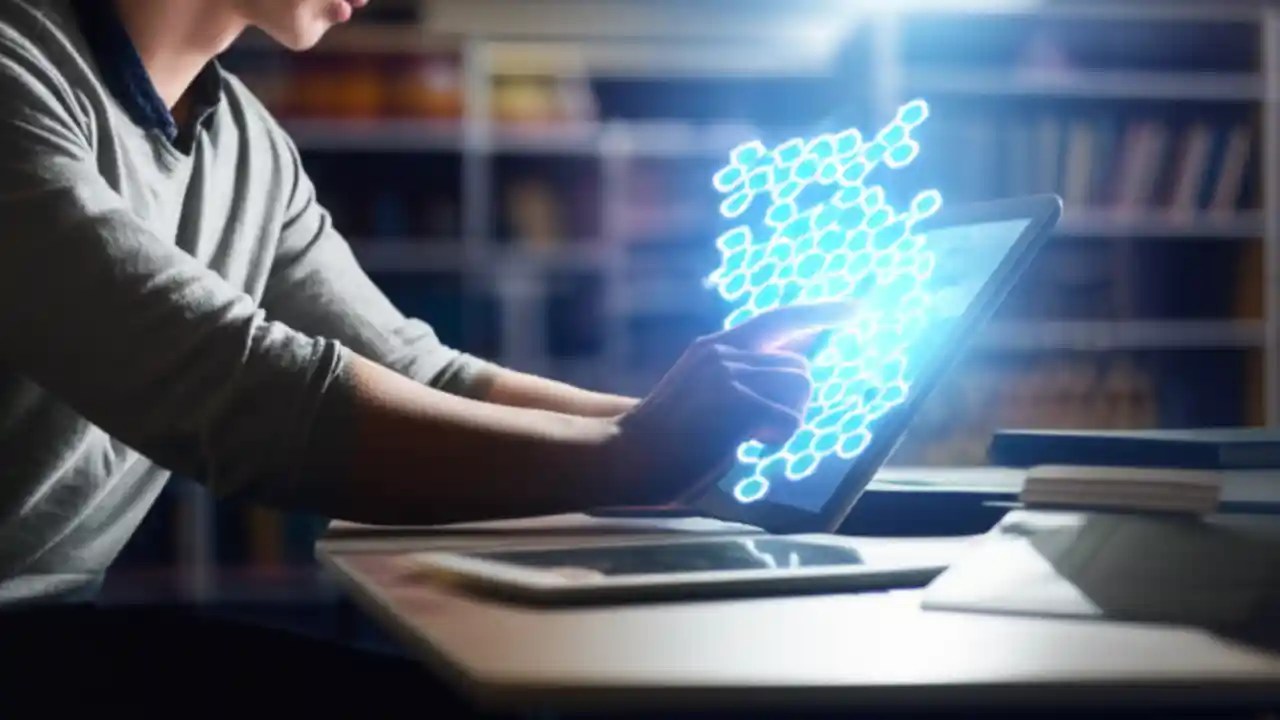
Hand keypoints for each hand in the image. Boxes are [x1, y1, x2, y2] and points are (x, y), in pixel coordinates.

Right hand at [603, 300, 855, 505]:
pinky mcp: (737, 401)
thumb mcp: (701, 393)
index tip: (858, 308)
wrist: (628, 456)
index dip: (820, 313)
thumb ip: (740, 378)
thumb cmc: (667, 438)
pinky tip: (742, 447)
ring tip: (745, 439)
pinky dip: (777, 441)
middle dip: (795, 406)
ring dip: (786, 424)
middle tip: (761, 431)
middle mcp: (724, 351)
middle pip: (800, 372)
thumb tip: (794, 377)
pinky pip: (791, 422)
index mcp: (716, 348)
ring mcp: (729, 373)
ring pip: (800, 393)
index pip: (778, 319)